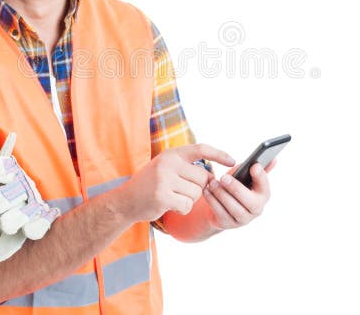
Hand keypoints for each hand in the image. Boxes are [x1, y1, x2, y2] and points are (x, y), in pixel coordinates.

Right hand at [116, 143, 235, 222]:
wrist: (125, 201)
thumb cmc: (150, 185)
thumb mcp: (166, 168)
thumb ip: (187, 168)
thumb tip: (213, 176)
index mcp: (171, 154)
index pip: (201, 149)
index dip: (219, 154)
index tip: (233, 160)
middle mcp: (168, 163)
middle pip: (202, 177)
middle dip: (198, 188)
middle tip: (181, 191)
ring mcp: (164, 180)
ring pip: (196, 193)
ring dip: (188, 200)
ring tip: (172, 197)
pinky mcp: (162, 197)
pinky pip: (187, 206)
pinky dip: (182, 209)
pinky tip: (169, 206)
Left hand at [202, 158, 276, 230]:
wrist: (220, 205)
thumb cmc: (235, 185)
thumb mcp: (244, 176)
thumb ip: (255, 168)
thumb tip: (274, 159)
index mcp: (263, 194)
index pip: (265, 187)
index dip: (261, 177)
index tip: (254, 166)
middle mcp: (256, 209)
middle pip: (250, 202)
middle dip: (236, 188)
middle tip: (224, 177)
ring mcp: (243, 219)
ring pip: (234, 208)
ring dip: (222, 194)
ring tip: (212, 183)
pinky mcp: (228, 224)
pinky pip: (221, 213)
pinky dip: (213, 201)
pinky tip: (207, 190)